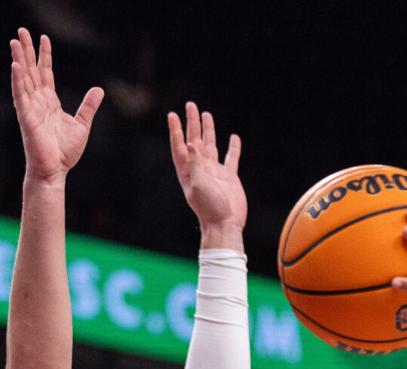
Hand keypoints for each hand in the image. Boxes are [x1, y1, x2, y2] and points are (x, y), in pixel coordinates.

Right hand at [9, 28, 103, 182]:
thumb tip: (99, 89)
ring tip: (14, 42)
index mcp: (50, 102)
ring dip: (18, 59)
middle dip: (26, 50)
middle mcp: (38, 102)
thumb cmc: (64, 152)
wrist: (55, 171)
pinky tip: (15, 66)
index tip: (44, 38)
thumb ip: (88, 106)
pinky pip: (20, 96)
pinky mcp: (26, 118)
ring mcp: (30, 108)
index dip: (44, 55)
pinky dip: (17, 81)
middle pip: (31, 70)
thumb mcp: (82, 124)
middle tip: (21, 31)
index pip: (45, 73)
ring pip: (23, 78)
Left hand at [168, 102, 244, 246]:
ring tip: (206, 114)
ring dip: (208, 131)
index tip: (173, 115)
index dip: (176, 130)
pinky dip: (233, 147)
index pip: (180, 146)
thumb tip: (190, 144)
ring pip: (210, 145)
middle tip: (191, 105)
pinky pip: (230, 158)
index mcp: (188, 171)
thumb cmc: (209, 209)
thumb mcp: (199, 186)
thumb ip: (194, 165)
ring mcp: (215, 173)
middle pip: (194, 140)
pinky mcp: (229, 177)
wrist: (225, 225)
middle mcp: (200, 169)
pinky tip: (233, 138)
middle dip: (192, 123)